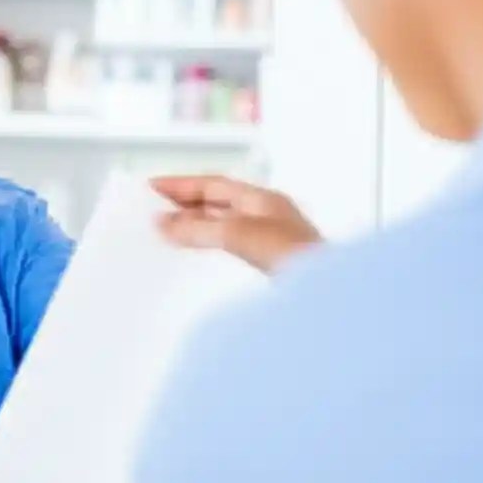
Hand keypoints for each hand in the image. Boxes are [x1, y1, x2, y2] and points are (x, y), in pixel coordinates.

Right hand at [152, 175, 321, 273]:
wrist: (331, 297)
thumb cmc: (297, 256)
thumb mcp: (239, 235)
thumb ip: (199, 228)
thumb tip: (164, 223)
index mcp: (264, 200)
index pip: (214, 184)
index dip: (181, 184)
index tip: (151, 187)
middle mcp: (268, 216)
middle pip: (218, 204)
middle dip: (184, 205)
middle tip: (152, 210)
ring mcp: (271, 242)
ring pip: (223, 227)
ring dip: (194, 228)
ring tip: (165, 234)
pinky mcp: (271, 266)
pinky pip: (230, 249)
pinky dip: (208, 248)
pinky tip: (196, 258)